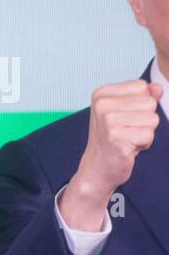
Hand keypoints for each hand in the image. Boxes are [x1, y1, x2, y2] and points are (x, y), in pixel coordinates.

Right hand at [60, 79, 162, 230]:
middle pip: (149, 102)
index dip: (141, 104)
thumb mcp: (125, 112)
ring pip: (152, 119)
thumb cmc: (113, 139)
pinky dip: (144, 144)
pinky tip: (129, 148)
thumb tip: (157, 88)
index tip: (125, 118)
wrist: (97, 168)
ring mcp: (108, 121)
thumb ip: (142, 96)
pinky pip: (149, 135)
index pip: (141, 86)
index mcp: (101, 94)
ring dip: (145, 132)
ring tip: (128, 139)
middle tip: (127, 131)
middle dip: (145, 119)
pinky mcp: (116, 138)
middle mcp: (102, 105)